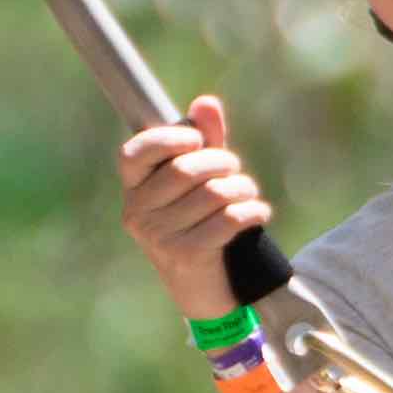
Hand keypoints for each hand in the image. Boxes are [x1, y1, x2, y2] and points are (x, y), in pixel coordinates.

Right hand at [117, 96, 273, 303]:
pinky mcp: (185, 256)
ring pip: (213, 194)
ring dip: (243, 188)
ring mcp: (158, 237)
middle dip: (222, 162)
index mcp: (134, 189)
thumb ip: (203, 140)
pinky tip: (258, 213)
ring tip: (249, 193)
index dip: (168, 139)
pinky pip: (228, 220)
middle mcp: (137, 213)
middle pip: (186, 170)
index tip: (197, 139)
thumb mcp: (199, 179)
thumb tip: (206, 103)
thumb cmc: (198, 222)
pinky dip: (252, 211)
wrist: (201, 289)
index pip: (134, 153)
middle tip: (236, 170)